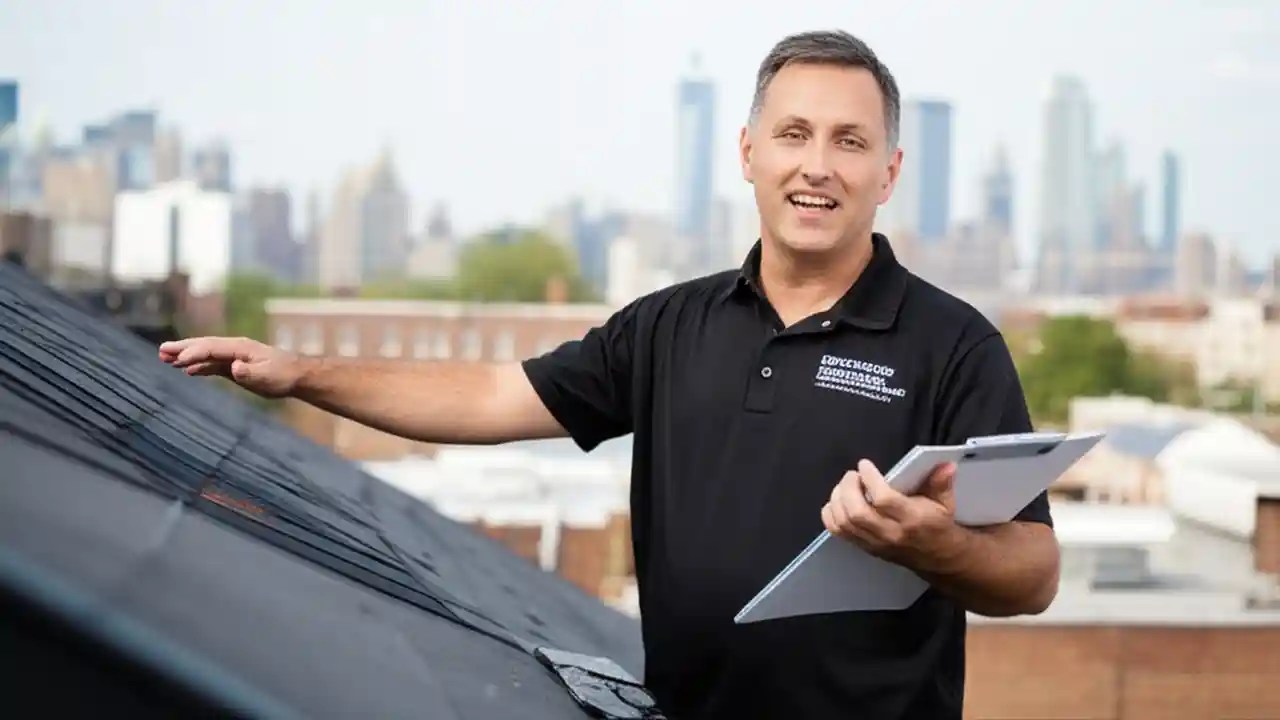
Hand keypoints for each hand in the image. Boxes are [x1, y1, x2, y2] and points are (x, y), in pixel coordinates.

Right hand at [158, 336, 306, 398]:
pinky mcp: (236, 367)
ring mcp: (234, 357)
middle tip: (161, 351)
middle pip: (203, 345)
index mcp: (240, 348)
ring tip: (165, 358)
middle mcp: (234, 349)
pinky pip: (212, 365)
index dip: (194, 353)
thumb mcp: (267, 376)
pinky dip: (198, 366)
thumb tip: (234, 367)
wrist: (297, 376)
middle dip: (182, 348)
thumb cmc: (283, 375)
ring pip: (205, 354)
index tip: (178, 361)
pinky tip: (186, 371)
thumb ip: (248, 372)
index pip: (211, 348)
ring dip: (186, 356)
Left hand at [820, 459, 963, 572]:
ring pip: (844, 523)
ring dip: (837, 500)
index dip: (869, 479)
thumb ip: (941, 482)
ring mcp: (875, 543)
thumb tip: (946, 464)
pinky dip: (831, 515)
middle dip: (848, 488)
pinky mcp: (865, 547)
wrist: (937, 557)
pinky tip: (837, 501)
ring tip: (844, 486)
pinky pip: (839, 533)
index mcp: (912, 519)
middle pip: (857, 512)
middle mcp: (891, 533)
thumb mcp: (945, 502)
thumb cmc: (937, 524)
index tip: (865, 465)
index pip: (883, 499)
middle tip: (852, 476)